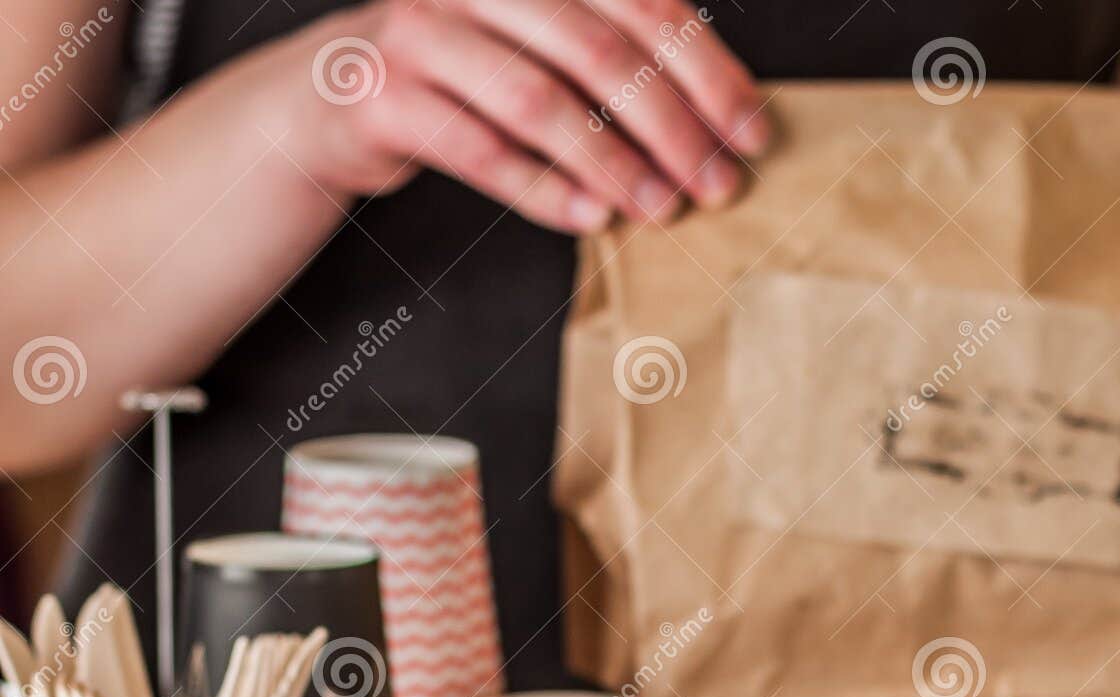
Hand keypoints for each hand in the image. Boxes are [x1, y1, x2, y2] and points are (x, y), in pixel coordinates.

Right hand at [288, 0, 769, 232]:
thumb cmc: (463, 81)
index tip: (752, 133)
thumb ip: (608, 58)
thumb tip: (716, 122)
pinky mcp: (383, 96)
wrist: (333, 98)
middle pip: (599, 50)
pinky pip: (479, 149)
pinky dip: (543, 189)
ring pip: (541, 99)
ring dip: (613, 162)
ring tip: (661, 209)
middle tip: (717, 186)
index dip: (706, 70)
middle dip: (672, 126)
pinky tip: (593, 217)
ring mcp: (422, 31)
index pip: (642, 2)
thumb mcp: (537, 46)